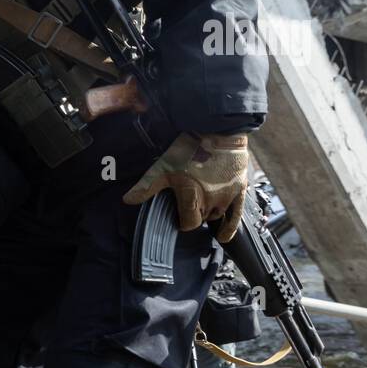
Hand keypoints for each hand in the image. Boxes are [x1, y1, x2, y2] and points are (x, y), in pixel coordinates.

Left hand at [122, 133, 248, 242]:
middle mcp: (210, 200)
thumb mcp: (163, 167)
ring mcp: (226, 196)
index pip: (189, 223)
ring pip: (216, 216)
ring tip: (203, 209)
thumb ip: (146, 186)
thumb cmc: (188, 148)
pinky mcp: (239, 190)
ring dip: (209, 215)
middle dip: (195, 215)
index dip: (183, 223)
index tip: (180, 219)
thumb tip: (127, 201)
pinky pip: (236, 215)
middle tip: (190, 206)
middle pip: (202, 219)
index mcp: (192, 196)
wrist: (217, 131)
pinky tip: (223, 236)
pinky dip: (230, 227)